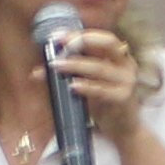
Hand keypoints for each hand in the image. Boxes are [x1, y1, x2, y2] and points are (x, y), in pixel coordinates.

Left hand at [51, 24, 149, 146]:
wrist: (124, 130)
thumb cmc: (103, 103)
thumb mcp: (87, 84)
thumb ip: (67, 74)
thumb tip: (38, 72)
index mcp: (119, 56)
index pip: (101, 37)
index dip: (80, 34)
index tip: (58, 36)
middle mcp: (126, 65)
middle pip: (108, 44)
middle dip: (82, 41)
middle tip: (60, 46)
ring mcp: (126, 81)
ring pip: (100, 67)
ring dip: (76, 64)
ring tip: (56, 65)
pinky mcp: (123, 98)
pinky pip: (102, 90)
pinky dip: (86, 87)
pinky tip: (72, 85)